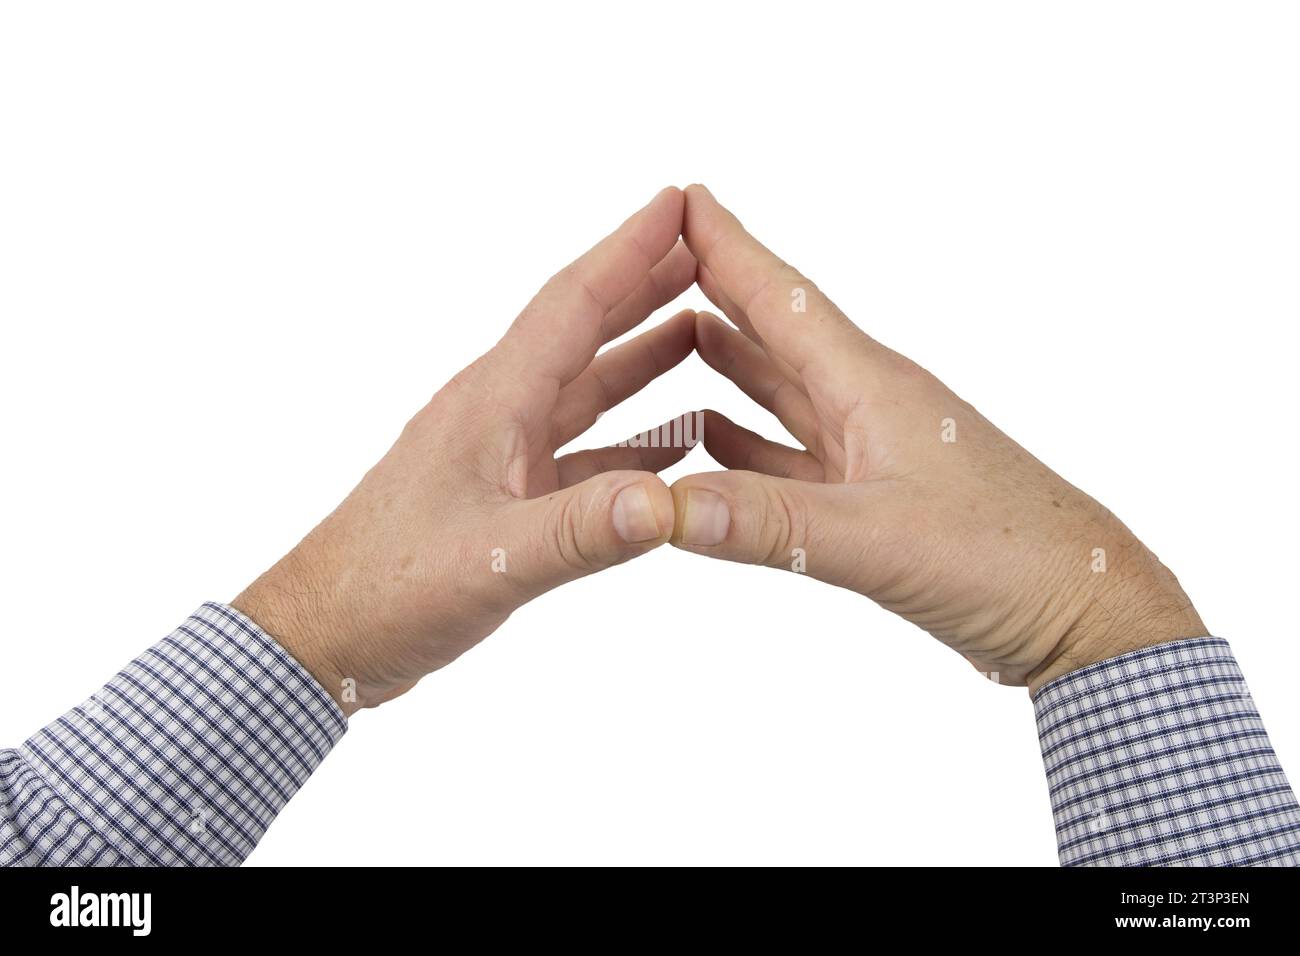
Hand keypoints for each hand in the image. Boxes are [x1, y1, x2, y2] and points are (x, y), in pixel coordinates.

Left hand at [234, 187, 696, 712]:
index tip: (678, 202)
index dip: (628, 250)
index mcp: (492, 403)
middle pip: (582, 330)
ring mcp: (499, 454)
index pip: (571, 305)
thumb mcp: (491, 562)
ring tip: (698, 326)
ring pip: (584, 387)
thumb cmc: (387, 590)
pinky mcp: (504, 496)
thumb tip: (668, 505)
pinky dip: (630, 438)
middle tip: (706, 250)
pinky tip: (672, 442)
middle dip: (643, 284)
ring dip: (640, 355)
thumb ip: (582, 532)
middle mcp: (497, 413)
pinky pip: (582, 451)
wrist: (324, 634)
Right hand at [671, 185, 1204, 691]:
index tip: (684, 197)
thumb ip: (767, 524)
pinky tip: (719, 440)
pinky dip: (749, 442)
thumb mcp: (876, 540)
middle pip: (779, 334)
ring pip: (787, 391)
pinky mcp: (877, 500)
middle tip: (663, 254)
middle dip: (721, 289)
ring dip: (734, 361)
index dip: (731, 247)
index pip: (784, 300)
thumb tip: (662, 506)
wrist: (1081, 613)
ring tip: (680, 331)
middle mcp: (870, 406)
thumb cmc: (1008, 559)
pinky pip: (794, 455)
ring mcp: (874, 452)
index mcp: (872, 388)